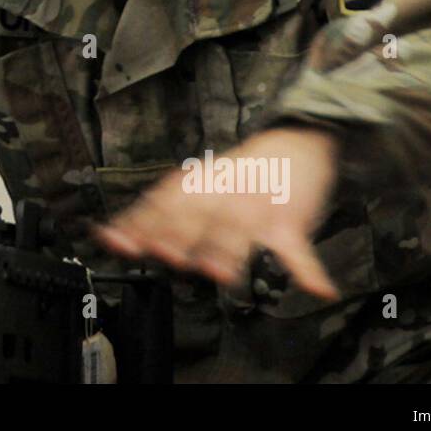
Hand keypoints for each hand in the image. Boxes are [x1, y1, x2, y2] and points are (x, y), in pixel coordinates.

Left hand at [92, 127, 341, 299]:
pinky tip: (316, 288)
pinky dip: (307, 269)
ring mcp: (257, 206)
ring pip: (240, 228)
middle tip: (161, 253)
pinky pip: (297, 248)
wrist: (296, 142)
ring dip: (229, 249)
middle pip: (196, 215)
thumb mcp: (199, 183)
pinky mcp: (289, 220)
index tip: (114, 240)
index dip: (137, 222)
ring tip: (220, 274)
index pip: (161, 204)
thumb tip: (118, 237)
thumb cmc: (238, 173)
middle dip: (176, 234)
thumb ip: (160, 213)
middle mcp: (223, 193)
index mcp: (198, 185)